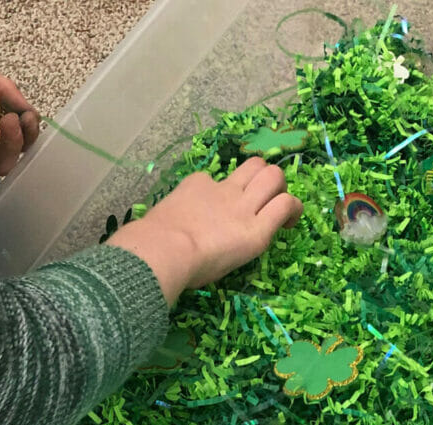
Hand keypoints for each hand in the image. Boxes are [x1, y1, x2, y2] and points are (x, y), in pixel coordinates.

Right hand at [107, 157, 302, 303]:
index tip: (221, 215)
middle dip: (263, 177)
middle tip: (263, 200)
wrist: (162, 250)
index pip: (215, 181)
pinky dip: (293, 209)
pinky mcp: (256, 231)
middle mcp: (222, 190)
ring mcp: (242, 208)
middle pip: (253, 167)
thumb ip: (161, 224)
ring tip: (282, 210)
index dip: (223, 193)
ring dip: (281, 189)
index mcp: (195, 187)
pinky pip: (285, 205)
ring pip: (273, 177)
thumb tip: (139, 242)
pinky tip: (290, 223)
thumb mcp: (154, 223)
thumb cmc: (149, 243)